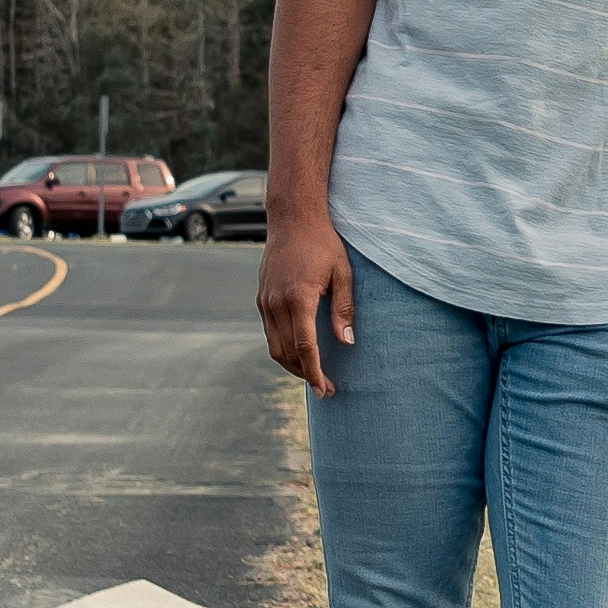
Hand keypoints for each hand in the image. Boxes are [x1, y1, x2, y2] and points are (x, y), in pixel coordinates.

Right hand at [258, 215, 359, 394]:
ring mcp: (265, 301)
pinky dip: (283, 348)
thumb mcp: (343, 274)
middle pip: (286, 353)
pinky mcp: (261, 298)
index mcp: (299, 297)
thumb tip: (346, 342)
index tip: (325, 388)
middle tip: (325, 388)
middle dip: (305, 374)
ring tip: (312, 375)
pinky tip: (299, 352)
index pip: (305, 346)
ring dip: (292, 365)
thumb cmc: (323, 243)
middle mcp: (276, 302)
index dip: (315, 371)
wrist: (292, 218)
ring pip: (274, 346)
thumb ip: (343, 310)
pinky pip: (270, 332)